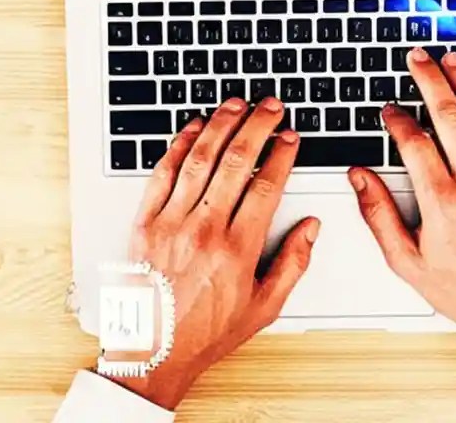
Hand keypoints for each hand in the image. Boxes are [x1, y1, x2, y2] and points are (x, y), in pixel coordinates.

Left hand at [112, 97, 318, 408]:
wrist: (153, 351)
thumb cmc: (207, 332)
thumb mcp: (265, 305)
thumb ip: (294, 263)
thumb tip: (311, 227)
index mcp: (238, 248)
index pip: (267, 184)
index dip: (282, 154)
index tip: (291, 137)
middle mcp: (204, 229)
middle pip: (236, 161)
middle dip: (257, 126)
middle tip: (270, 106)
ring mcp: (170, 223)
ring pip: (198, 159)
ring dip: (220, 125)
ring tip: (236, 104)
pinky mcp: (143, 224)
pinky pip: (161, 174)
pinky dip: (177, 146)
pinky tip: (193, 128)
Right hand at [349, 48, 455, 375]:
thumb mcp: (406, 261)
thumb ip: (378, 215)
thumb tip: (358, 178)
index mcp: (443, 202)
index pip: (415, 142)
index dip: (398, 119)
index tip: (389, 110)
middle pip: (451, 115)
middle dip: (430, 80)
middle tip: (417, 59)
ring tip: (452, 61)